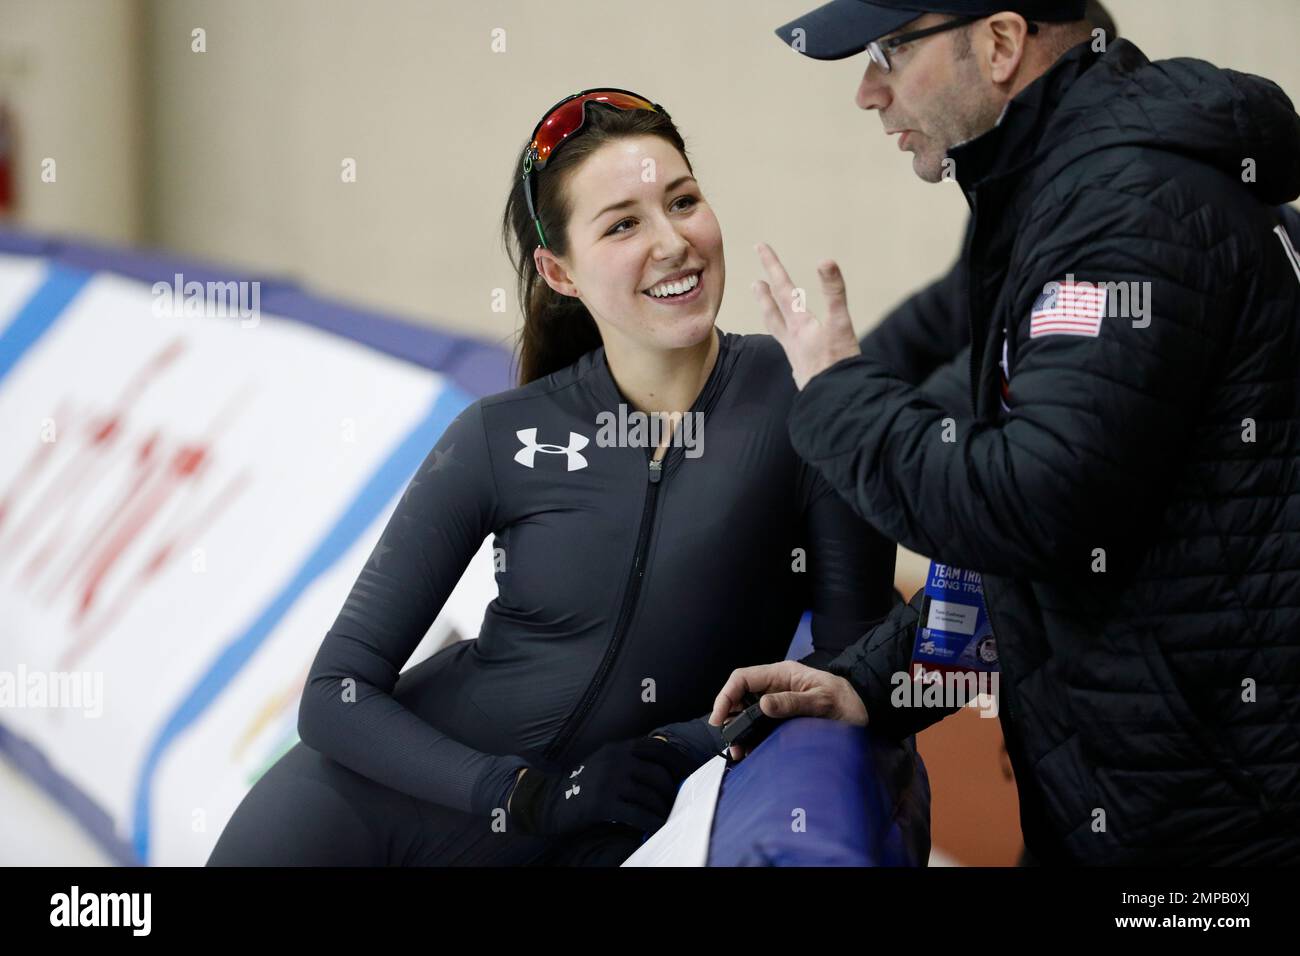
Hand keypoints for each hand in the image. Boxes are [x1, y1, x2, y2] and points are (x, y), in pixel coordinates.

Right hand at [507, 736, 695, 836]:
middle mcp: (616, 759)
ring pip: (651, 795)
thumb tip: (666, 768)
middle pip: (659, 773)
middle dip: (672, 791)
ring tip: (667, 816)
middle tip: (677, 802)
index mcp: (620, 747)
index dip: (679, 762)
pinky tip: (656, 826)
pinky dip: (652, 822)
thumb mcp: (606, 759)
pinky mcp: (603, 803)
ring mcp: (609, 780)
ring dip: (663, 809)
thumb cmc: (584, 782)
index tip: (690, 774)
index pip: (659, 749)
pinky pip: (638, 814)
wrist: (549, 799)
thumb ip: (631, 758)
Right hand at [708, 660, 867, 760]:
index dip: (726, 696)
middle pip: (741, 697)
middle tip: (730, 741)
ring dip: (740, 731)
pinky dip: (753, 739)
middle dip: (730, 718)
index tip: (720, 719)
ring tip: (740, 751)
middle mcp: (777, 687)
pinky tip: (752, 752)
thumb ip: (793, 702)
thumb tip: (764, 705)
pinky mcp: (784, 720)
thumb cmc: (848, 702)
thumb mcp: (822, 701)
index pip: (743, 679)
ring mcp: (780, 704)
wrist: (867, 712)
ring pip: (748, 714)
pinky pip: (761, 727)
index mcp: (782, 674)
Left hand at [751, 242, 861, 389]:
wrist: (835, 403)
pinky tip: (790, 344)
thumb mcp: (841, 323)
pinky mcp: (803, 371)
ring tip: (763, 302)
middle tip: (755, 278)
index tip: (760, 247)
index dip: (773, 266)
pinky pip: (789, 349)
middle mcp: (793, 339)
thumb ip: (834, 292)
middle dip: (767, 290)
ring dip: (770, 313)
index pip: (784, 288)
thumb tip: (825, 260)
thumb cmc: (839, 365)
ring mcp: (796, 356)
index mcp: (801, 324)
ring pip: (778, 330)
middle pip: (776, 309)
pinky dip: (787, 340)